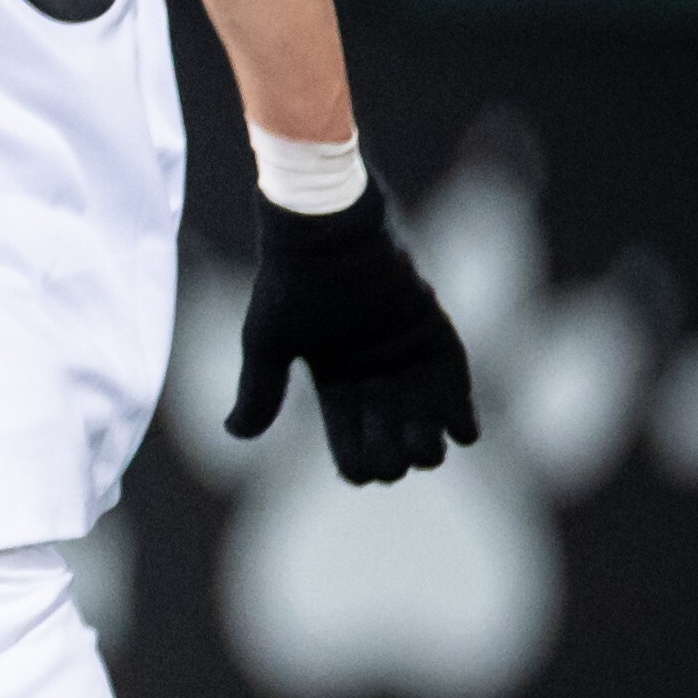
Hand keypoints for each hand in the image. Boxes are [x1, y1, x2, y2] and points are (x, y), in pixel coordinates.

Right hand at [225, 179, 478, 483]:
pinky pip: (456, 383)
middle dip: (396, 460)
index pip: (349, 443)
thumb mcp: (266, 343)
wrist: (325, 227)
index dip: (358, 464)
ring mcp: (404, 355)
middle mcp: (371, 374)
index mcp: (332, 381)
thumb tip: (235, 435)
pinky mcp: (432, 334)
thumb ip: (259, 391)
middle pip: (392, 441)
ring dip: (430, 444)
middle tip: (397, 457)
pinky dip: (462, 413)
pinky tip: (463, 433)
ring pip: (429, 422)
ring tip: (427, 447)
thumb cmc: (290, 284)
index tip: (362, 470)